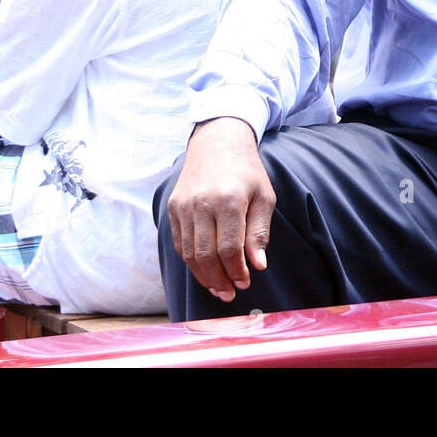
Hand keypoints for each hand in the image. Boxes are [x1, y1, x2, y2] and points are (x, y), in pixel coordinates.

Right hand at [166, 117, 273, 302]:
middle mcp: (201, 203)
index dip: (236, 272)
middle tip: (230, 293)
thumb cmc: (247, 172)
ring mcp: (183, 206)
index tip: (245, 283)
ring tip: (217, 288)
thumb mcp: (264, 197)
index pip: (229, 249)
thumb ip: (259, 232)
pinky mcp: (173, 207)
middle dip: (219, 280)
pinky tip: (204, 269)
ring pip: (189, 253)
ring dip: (203, 276)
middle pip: (206, 256)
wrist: (217, 143)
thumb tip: (258, 265)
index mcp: (228, 200)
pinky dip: (191, 261)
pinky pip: (179, 243)